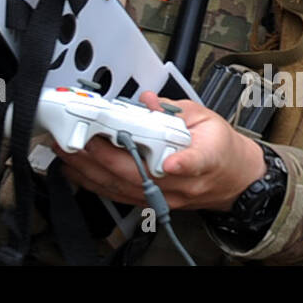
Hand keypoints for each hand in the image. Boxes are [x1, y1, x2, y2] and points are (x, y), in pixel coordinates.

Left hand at [53, 91, 266, 210]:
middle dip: (107, 158)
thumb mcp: (207, 119)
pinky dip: (95, 183)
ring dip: (92, 172)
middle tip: (81, 140)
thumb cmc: (220, 149)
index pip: (195, 162)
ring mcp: (166, 197)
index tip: (171, 163)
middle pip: (142, 175)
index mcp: (204, 157)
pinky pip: (119, 195)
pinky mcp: (153, 202)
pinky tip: (77, 172)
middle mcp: (182, 183)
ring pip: (125, 188)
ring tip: (68, 154)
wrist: (233, 180)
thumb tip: (149, 100)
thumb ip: (176, 109)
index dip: (182, 164)